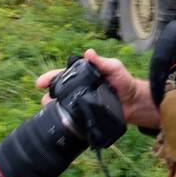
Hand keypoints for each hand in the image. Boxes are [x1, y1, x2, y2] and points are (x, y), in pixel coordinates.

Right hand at [36, 48, 160, 128]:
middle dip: (48, 96)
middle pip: (58, 93)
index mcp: (82, 76)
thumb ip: (102, 62)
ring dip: (54, 109)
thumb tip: (89, 52)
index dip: (50, 78)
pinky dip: (65, 121)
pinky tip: (61, 124)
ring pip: (62, 107)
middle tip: (46, 101)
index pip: (62, 76)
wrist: (135, 102)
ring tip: (52, 112)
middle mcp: (79, 90)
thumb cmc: (124, 81)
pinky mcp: (86, 117)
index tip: (40, 82)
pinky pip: (73, 120)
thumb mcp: (114, 67)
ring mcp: (82, 104)